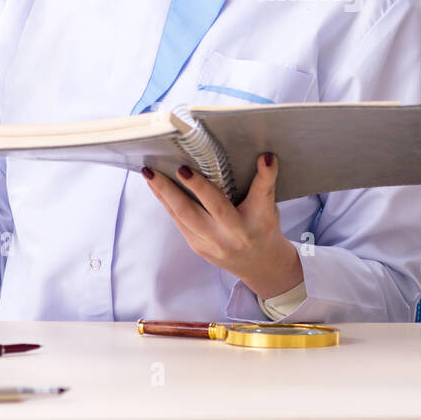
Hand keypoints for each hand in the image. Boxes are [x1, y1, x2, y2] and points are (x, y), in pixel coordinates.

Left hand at [142, 153, 303, 301]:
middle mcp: (234, 234)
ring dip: (165, 193)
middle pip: (211, 207)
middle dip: (192, 186)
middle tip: (178, 167)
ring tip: (151, 173)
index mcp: (258, 220)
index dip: (261, 175)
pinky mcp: (197, 246)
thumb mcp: (269, 205)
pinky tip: (155, 186)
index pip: (259, 194)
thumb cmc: (263, 226)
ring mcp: (213, 243)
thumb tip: (265, 155)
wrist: (258, 264)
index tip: (261, 157)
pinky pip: (178, 221)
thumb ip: (264, 183)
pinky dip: (166, 202)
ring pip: (184, 216)